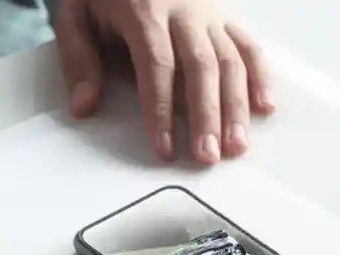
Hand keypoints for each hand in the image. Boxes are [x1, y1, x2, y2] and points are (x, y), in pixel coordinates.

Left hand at [54, 0, 273, 164]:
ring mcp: (208, 13)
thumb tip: (84, 106)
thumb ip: (78, 59)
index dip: (162, 109)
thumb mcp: (74, 15)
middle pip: (201, 66)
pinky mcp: (224, 15)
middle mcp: (183, 10)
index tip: (164, 146)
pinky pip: (247, 45)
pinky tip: (265, 107)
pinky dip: (259, 76)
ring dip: (236, 106)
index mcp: (144, 9)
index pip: (157, 65)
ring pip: (230, 60)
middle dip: (206, 115)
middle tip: (207, 155)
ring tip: (236, 145)